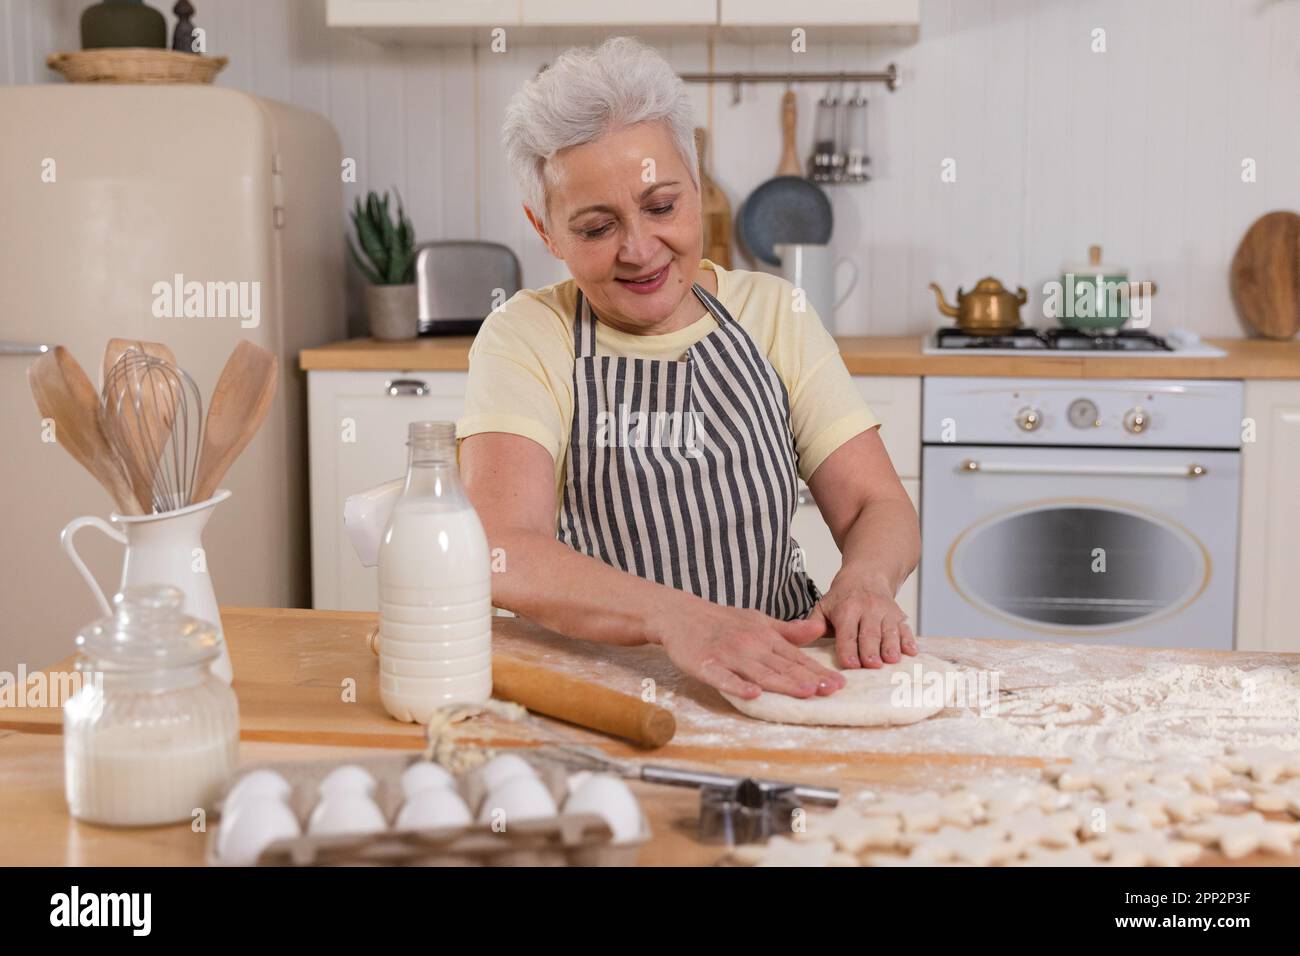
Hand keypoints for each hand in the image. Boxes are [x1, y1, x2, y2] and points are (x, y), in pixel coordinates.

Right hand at [655, 601, 844, 699]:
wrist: (680, 614)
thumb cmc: (722, 621)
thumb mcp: (758, 620)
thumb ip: (787, 631)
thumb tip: (817, 629)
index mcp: (764, 636)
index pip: (796, 657)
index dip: (818, 671)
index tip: (839, 683)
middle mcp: (750, 644)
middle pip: (783, 666)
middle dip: (809, 679)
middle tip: (832, 690)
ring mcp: (729, 655)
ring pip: (760, 673)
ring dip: (784, 683)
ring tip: (806, 692)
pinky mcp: (707, 664)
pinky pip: (725, 678)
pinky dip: (739, 686)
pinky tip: (753, 694)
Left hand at [808, 569, 916, 668]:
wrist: (868, 575)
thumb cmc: (842, 598)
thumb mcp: (823, 605)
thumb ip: (812, 624)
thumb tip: (795, 634)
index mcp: (846, 609)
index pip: (846, 632)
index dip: (848, 648)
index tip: (850, 664)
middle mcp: (867, 610)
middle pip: (869, 633)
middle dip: (870, 649)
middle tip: (872, 665)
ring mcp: (885, 613)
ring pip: (889, 631)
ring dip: (891, 646)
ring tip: (892, 661)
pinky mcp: (899, 616)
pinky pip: (906, 628)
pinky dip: (909, 640)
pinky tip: (912, 652)